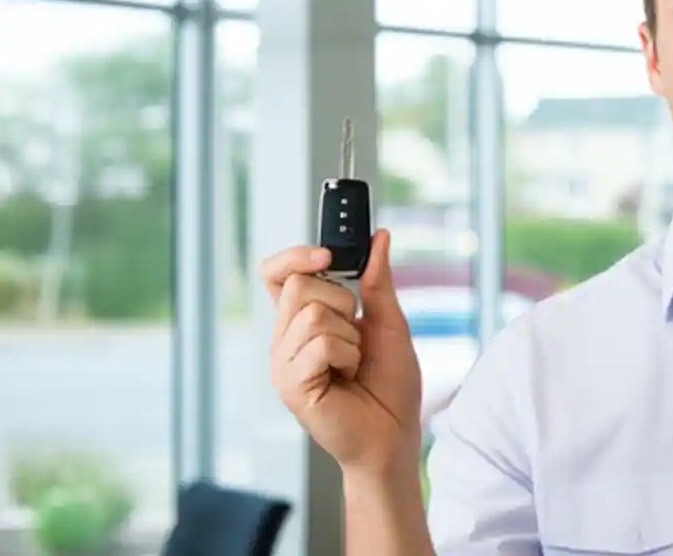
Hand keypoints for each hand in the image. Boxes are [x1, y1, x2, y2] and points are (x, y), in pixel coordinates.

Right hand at [262, 229, 422, 474]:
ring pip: (313, 313)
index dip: (295, 256)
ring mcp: (283, 362)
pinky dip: (347, 355)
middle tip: (356, 336)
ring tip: (353, 363)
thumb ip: (378, 281)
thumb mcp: (389, 323)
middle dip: (343, 303)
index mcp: (302, 321)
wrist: (394, 435)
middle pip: (299, 285)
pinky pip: (320, 344)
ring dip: (350, 336)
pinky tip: (346, 377)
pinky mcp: (290, 385)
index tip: (328, 254)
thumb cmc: (390, 386)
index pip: (278, 274)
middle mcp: (285, 339)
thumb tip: (378, 237)